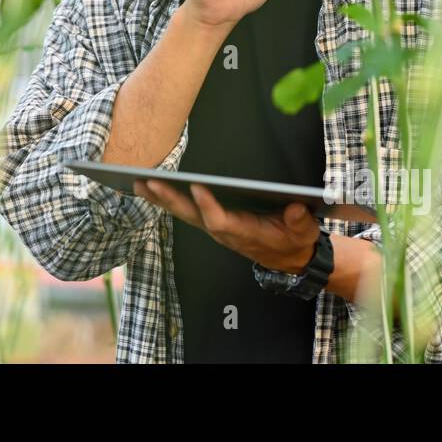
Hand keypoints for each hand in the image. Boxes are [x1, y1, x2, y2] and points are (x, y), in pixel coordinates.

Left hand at [134, 178, 320, 272]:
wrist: (288, 259)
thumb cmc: (294, 241)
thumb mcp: (304, 232)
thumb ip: (299, 222)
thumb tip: (294, 210)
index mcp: (244, 232)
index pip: (220, 220)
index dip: (208, 206)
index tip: (197, 187)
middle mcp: (223, 231)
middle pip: (191, 216)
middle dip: (169, 199)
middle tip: (148, 182)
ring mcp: (214, 228)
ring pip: (183, 213)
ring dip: (160, 199)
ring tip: (138, 182)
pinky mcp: (210, 223)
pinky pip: (185, 211)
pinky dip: (166, 200)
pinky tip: (150, 188)